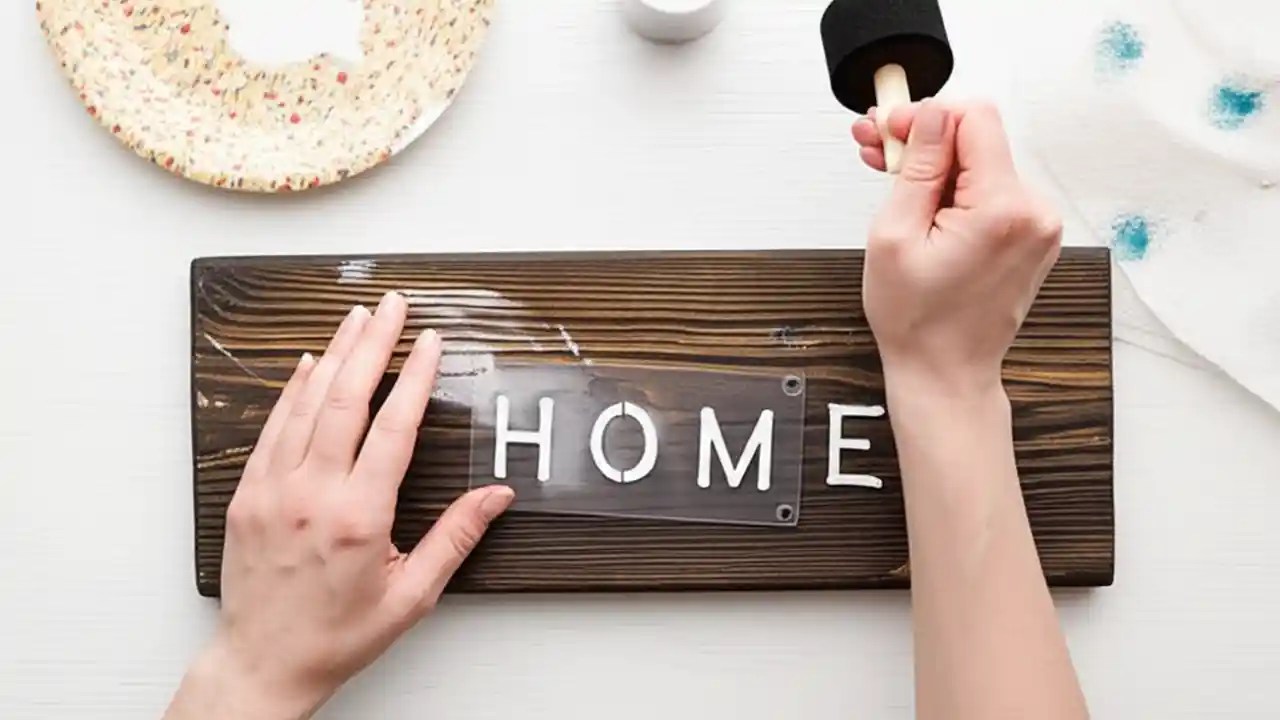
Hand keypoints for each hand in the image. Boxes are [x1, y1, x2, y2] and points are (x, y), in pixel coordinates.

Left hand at [166, 292, 513, 719]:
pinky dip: (291, 390)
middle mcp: (312, 495)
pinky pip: (272, 427)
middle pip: (346, 398)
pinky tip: (307, 364)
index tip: (430, 342)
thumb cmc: (337, 635)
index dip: (416, 376)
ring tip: (356, 318)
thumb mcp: (412, 595)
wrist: (264, 662)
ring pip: (305, 403)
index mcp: (359, 517)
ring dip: (333, 354)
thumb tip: (495, 496)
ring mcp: (273, 490)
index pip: (394, 426)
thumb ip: (456, 537)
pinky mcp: (248, 494)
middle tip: (392, 305)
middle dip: (373, 343)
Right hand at [852, 102, 1062, 395]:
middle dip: (923, 141)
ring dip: (935, 167)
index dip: (926, 116)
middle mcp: (1033, 212)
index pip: (975, 118)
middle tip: (875, 150)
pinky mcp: (1032, 234)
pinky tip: (920, 205)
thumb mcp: (894, 235)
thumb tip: (928, 116)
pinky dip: (955, 191)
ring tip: (890, 184)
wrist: (945, 372)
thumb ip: (916, 166)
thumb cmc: (917, 320)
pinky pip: (991, 191)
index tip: (889, 129)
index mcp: (1002, 210)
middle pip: (977, 140)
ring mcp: (1038, 225)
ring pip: (981, 164)